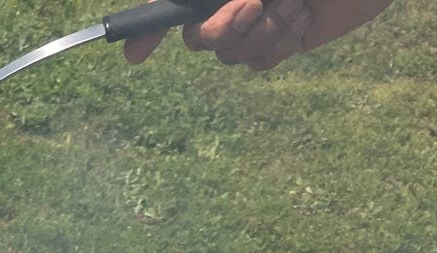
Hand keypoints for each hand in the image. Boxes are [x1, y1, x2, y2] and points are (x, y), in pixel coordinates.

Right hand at [123, 0, 393, 71]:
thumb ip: (214, 3)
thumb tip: (197, 34)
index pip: (168, 10)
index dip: (146, 31)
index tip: (134, 56)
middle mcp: (228, 5)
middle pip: (200, 41)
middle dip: (230, 24)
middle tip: (260, 0)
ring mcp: (252, 27)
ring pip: (233, 56)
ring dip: (267, 29)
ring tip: (295, 2)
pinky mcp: (278, 44)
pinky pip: (260, 63)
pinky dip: (283, 42)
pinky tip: (303, 19)